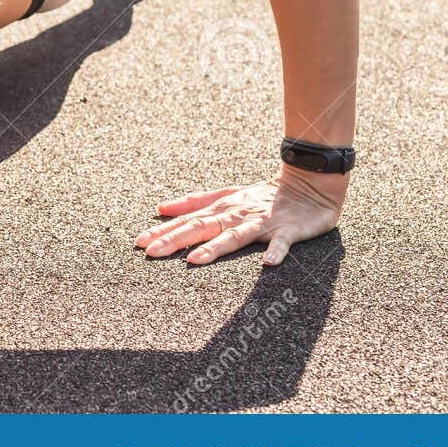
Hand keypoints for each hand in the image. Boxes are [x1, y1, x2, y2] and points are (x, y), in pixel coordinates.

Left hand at [134, 165, 346, 264]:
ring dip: (215, 248)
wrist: (308, 182)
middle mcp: (236, 214)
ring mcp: (261, 222)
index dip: (163, 231)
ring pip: (234, 236)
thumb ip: (194, 202)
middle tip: (150, 253)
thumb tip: (161, 208)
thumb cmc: (264, 195)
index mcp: (222, 208)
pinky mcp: (287, 230)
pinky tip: (268, 264)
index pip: (187, 220)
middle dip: (174, 240)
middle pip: (201, 227)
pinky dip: (276, 252)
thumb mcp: (226, 195)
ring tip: (194, 261)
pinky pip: (282, 243)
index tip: (139, 243)